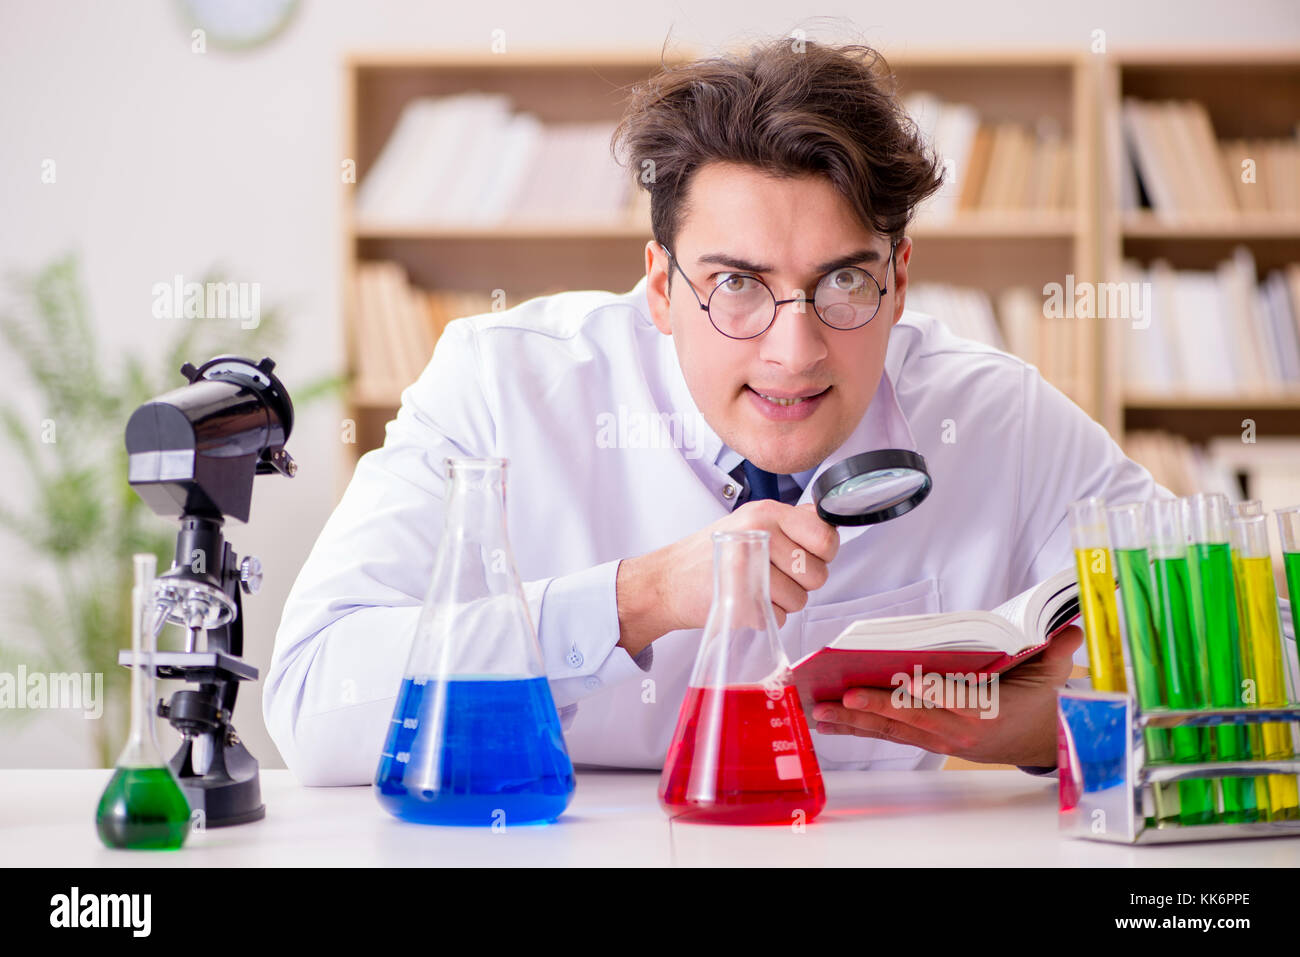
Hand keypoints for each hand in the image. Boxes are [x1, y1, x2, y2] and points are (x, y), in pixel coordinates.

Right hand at [616, 500, 838, 655]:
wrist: (667, 581)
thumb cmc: (710, 554)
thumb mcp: (750, 521)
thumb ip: (790, 521)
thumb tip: (824, 521)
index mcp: (766, 513)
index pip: (825, 537)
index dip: (822, 554)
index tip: (807, 557)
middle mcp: (759, 535)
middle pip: (816, 574)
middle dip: (800, 583)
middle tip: (773, 576)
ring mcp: (748, 568)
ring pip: (799, 600)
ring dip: (782, 602)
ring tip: (755, 588)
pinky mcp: (740, 600)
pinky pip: (778, 618)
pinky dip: (763, 617)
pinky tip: (744, 602)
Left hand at [810, 625, 1083, 767]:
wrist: (1044, 743)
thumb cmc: (1041, 705)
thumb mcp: (1053, 677)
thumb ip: (1056, 651)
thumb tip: (1070, 627)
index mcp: (983, 711)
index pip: (947, 699)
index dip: (919, 693)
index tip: (893, 683)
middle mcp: (955, 729)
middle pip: (907, 717)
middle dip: (870, 707)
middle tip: (838, 698)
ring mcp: (939, 738)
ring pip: (890, 729)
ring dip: (852, 722)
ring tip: (818, 712)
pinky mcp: (928, 741)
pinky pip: (888, 734)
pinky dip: (858, 728)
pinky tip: (830, 722)